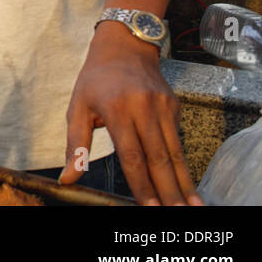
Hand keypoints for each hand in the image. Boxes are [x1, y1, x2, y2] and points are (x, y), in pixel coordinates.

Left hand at [59, 21, 202, 205]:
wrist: (124, 46)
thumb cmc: (95, 79)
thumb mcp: (77, 107)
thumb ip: (75, 144)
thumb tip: (69, 178)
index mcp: (116, 110)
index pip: (132, 156)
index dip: (142, 185)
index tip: (150, 208)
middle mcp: (143, 109)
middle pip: (159, 158)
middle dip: (169, 191)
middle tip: (178, 215)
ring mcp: (163, 107)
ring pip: (175, 152)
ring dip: (183, 182)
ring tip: (192, 207)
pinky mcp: (175, 106)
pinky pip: (178, 140)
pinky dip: (183, 163)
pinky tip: (187, 184)